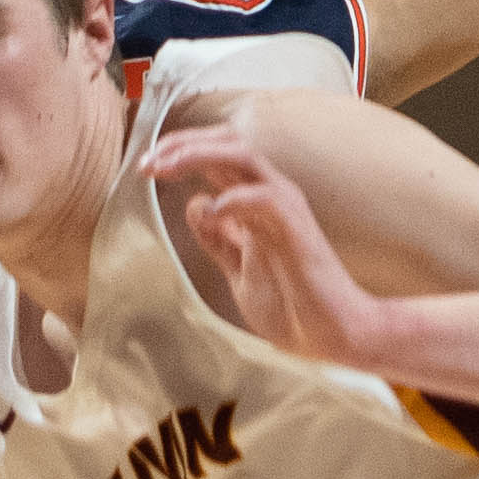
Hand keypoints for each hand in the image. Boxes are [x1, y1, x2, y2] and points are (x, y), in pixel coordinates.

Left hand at [145, 121, 395, 375]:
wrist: (333, 335)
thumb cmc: (293, 306)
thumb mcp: (239, 271)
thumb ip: (218, 240)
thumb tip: (195, 205)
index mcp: (255, 204)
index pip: (218, 156)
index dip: (179, 152)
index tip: (145, 168)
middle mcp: (271, 195)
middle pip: (228, 143)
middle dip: (184, 144)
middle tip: (148, 161)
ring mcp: (286, 208)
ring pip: (245, 157)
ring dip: (201, 155)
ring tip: (168, 167)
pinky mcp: (298, 229)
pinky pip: (266, 198)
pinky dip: (235, 196)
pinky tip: (212, 209)